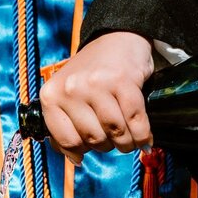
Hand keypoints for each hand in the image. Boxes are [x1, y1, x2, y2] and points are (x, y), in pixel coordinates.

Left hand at [38, 31, 154, 163]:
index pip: (67, 141)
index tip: (90, 148)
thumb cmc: (92, 73)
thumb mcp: (68, 95)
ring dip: (127, 143)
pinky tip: (145, 138)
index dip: (82, 150)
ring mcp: (97, 84)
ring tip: (129, 139)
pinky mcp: (123, 81)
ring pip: (115, 133)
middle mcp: (71, 88)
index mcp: (52, 95)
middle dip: (107, 145)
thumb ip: (65, 124)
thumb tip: (75, 160)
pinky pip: (135, 122)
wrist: (118, 37)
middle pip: (93, 139)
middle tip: (113, 138)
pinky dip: (143, 135)